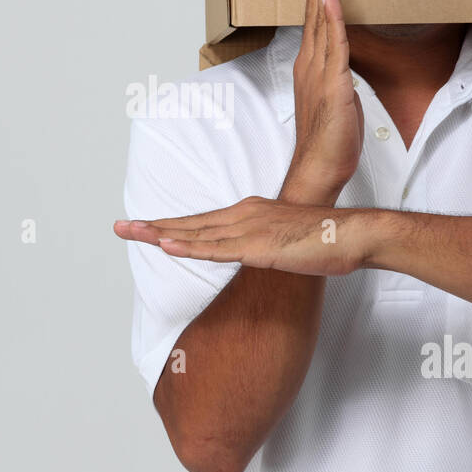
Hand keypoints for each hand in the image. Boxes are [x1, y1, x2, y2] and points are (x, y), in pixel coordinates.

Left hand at [114, 198, 375, 276]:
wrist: (353, 235)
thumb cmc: (325, 240)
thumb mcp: (285, 242)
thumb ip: (264, 248)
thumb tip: (253, 258)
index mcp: (248, 214)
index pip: (200, 222)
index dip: (169, 225)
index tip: (142, 228)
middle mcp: (243, 215)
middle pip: (189, 223)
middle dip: (151, 227)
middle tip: (118, 227)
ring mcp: (249, 229)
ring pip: (195, 233)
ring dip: (160, 234)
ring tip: (130, 233)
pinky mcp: (259, 247)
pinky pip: (218, 249)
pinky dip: (190, 248)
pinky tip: (168, 248)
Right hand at [283, 0, 363, 204]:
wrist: (319, 168)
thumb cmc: (328, 140)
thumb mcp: (337, 100)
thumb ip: (338, 77)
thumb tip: (344, 67)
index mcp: (310, 65)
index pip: (312, 17)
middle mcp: (310, 63)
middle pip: (313, 9)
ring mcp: (319, 72)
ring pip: (321, 19)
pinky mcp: (333, 83)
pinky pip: (334, 43)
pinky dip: (331, 17)